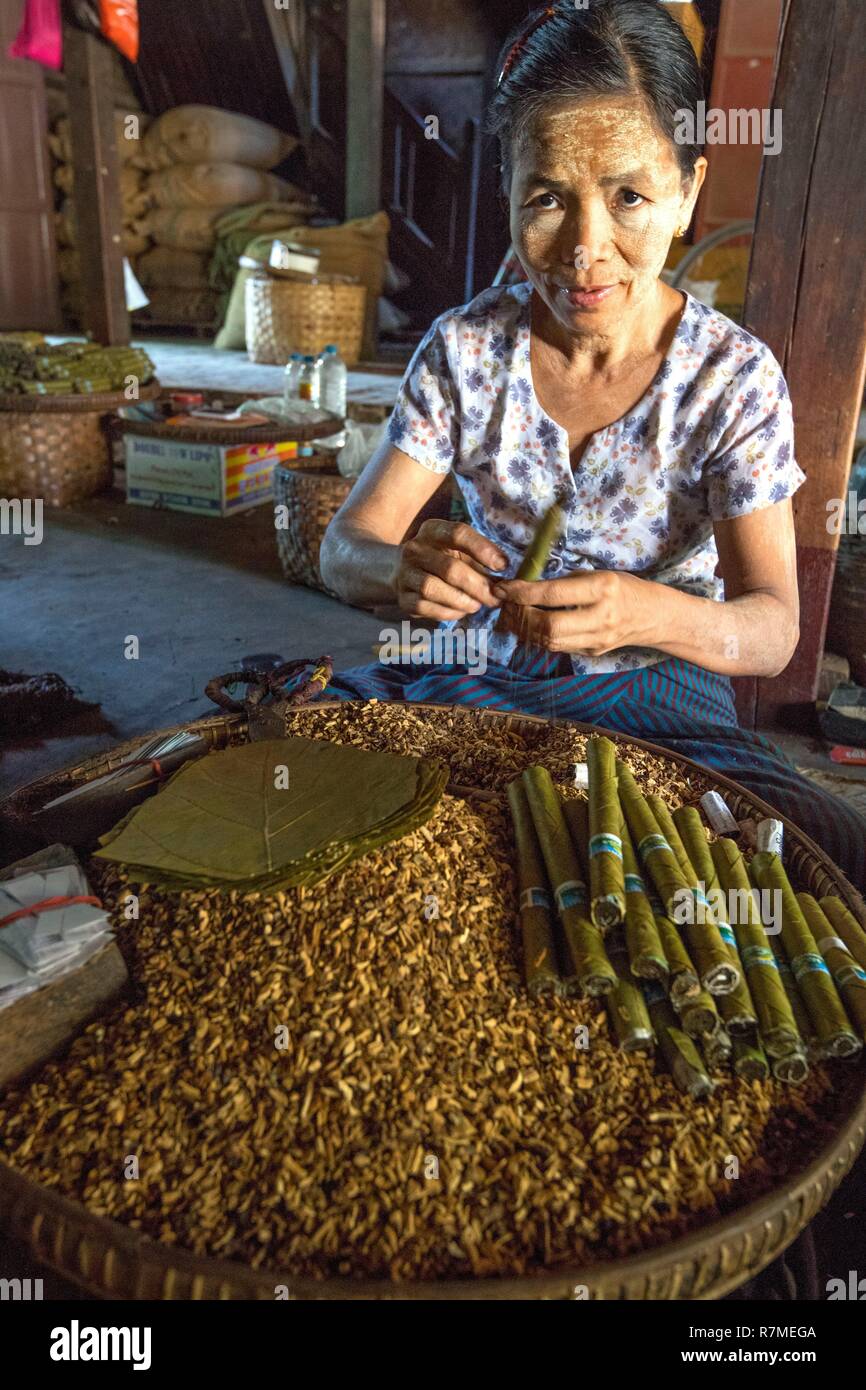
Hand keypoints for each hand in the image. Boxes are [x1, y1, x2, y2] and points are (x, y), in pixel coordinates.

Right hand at [395, 520, 507, 620]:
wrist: (405, 573)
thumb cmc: (443, 560)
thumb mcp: (460, 550)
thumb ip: (482, 558)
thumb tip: (508, 576)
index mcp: (432, 530)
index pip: (458, 534)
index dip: (483, 550)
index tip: (503, 566)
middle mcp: (414, 549)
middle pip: (450, 568)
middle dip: (478, 586)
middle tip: (495, 598)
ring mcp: (404, 573)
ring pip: (434, 589)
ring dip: (462, 601)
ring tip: (477, 605)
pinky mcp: (402, 597)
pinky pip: (425, 607)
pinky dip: (447, 612)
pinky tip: (459, 612)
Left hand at [492, 570, 653, 655]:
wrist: (652, 615)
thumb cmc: (622, 588)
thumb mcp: (598, 575)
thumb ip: (565, 582)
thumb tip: (527, 584)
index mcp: (602, 588)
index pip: (553, 594)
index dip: (523, 592)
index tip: (503, 589)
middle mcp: (600, 616)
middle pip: (548, 625)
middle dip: (520, 616)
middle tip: (505, 605)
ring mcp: (597, 639)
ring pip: (549, 641)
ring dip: (525, 630)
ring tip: (512, 616)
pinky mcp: (592, 652)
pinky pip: (557, 647)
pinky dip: (538, 637)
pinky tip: (529, 626)